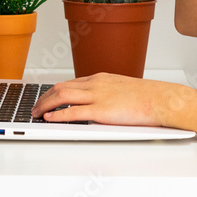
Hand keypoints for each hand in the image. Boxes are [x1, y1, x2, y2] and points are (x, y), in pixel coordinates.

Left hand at [31, 73, 191, 128]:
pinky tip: (49, 119)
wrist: (161, 99)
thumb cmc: (147, 97)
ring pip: (62, 96)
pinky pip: (73, 112)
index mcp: (100, 78)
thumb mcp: (122, 89)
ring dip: (45, 105)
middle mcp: (95, 84)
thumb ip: (106, 93)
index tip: (46, 98)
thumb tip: (98, 104)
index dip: (53, 91)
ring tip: (36, 113)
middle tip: (35, 107)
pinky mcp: (101, 111)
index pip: (69, 82)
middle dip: (44, 97)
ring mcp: (97, 96)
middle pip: (61, 87)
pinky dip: (58, 115)